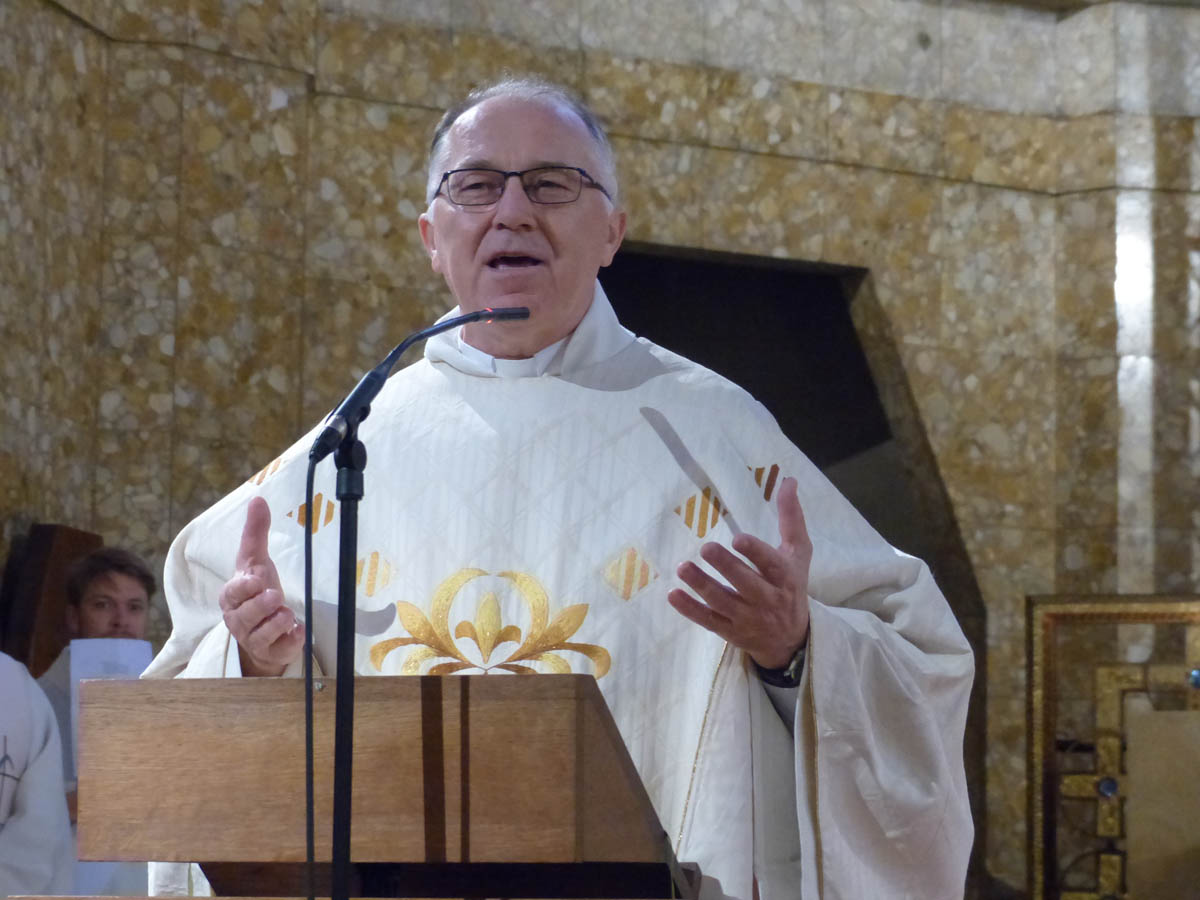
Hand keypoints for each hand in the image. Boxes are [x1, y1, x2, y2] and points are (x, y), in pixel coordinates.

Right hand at [218, 496, 303, 675]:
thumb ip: (256, 533)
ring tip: (288, 614)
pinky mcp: (273, 652)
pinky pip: (280, 650)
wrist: (264, 630)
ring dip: (276, 623)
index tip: (256, 580)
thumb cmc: (257, 592)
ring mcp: (255, 639)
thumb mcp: (256, 561)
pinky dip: (291, 641)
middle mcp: (239, 620)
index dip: (243, 588)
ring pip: (261, 635)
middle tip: (275, 595)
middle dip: (260, 606)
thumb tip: (258, 499)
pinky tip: (300, 631)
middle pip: (245, 616)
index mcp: (232, 598)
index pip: (232, 594)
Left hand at [668, 476, 811, 668]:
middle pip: (746, 584)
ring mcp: (747, 618)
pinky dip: (690, 610)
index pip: (771, 564)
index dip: (755, 552)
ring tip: (683, 567)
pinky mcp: (730, 631)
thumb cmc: (791, 585)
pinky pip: (709, 621)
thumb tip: (789, 480)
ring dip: (702, 585)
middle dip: (726, 566)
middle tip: (706, 547)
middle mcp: (767, 599)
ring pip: (723, 602)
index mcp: (785, 577)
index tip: (738, 538)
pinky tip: (673, 594)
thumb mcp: (798, 552)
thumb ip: (791, 518)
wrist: (790, 639)